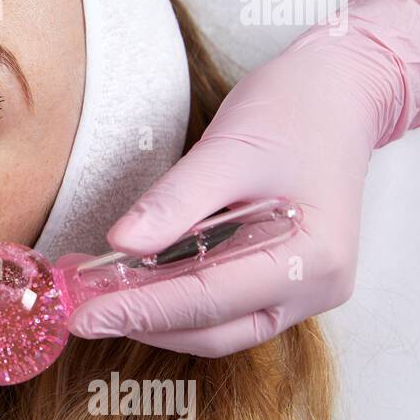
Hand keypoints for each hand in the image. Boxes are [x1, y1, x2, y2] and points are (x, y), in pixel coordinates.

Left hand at [65, 0, 419, 356]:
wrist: (340, 92)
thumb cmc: (294, 110)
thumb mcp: (228, 148)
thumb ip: (175, 201)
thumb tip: (122, 243)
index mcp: (312, 259)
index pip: (207, 300)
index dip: (139, 311)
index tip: (83, 314)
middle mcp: (315, 288)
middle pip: (212, 328)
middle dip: (142, 321)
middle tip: (79, 310)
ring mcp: (305, 290)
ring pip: (217, 327)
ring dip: (157, 318)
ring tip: (100, 298)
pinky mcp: (286, 281)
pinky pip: (225, 307)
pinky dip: (178, 301)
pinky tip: (137, 285)